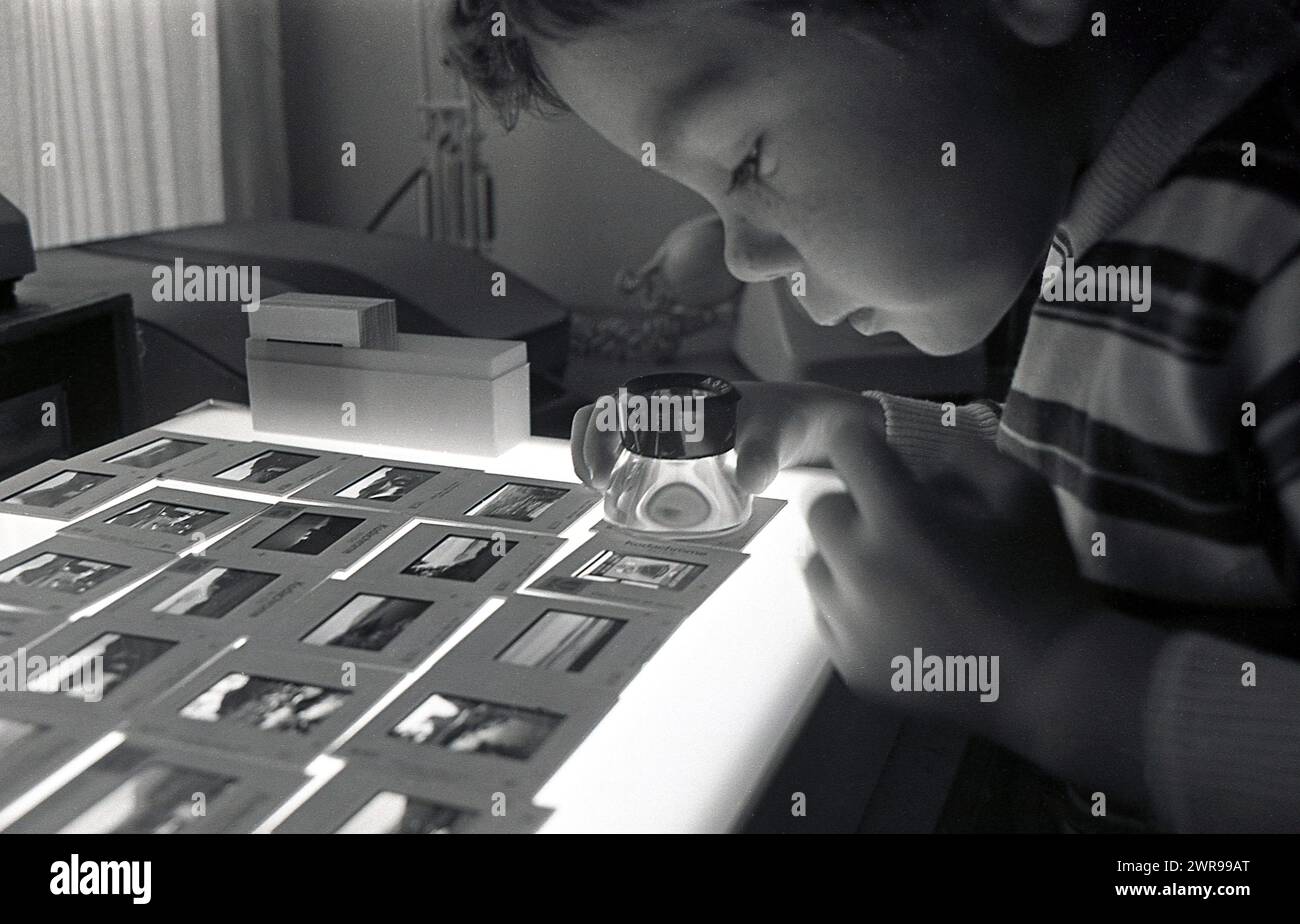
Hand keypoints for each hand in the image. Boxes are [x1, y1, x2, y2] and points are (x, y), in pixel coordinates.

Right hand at [571, 381, 883, 491]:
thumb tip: (750, 478)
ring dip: (604, 464)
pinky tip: (638, 504)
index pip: (614, 408)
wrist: (818, 423)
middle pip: (604, 421)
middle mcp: (669, 411)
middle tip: (599, 487)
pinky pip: (645, 459)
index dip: (595, 438)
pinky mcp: (688, 454)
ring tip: (610, 498)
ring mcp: (675, 432)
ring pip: (620, 440)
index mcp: (678, 398)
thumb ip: (763, 453)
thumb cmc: (792, 418)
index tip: (603, 475)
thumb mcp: (777, 433)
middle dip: (588, 451)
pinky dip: (630, 477)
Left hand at [804, 419, 1093, 732]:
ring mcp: (848, 622)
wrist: (1050, 678)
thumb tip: (920, 460)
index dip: (860, 441)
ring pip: (816, 566)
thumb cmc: (1042, 578)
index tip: (878, 452)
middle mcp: (857, 566)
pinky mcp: (849, 664)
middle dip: (852, 505)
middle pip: (820, 510)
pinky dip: (852, 608)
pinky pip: (828, 618)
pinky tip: (898, 616)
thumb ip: (965, 458)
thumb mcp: (1023, 493)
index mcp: (899, 517)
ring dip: (844, 558)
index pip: (846, 450)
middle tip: (894, 521)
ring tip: (893, 573)